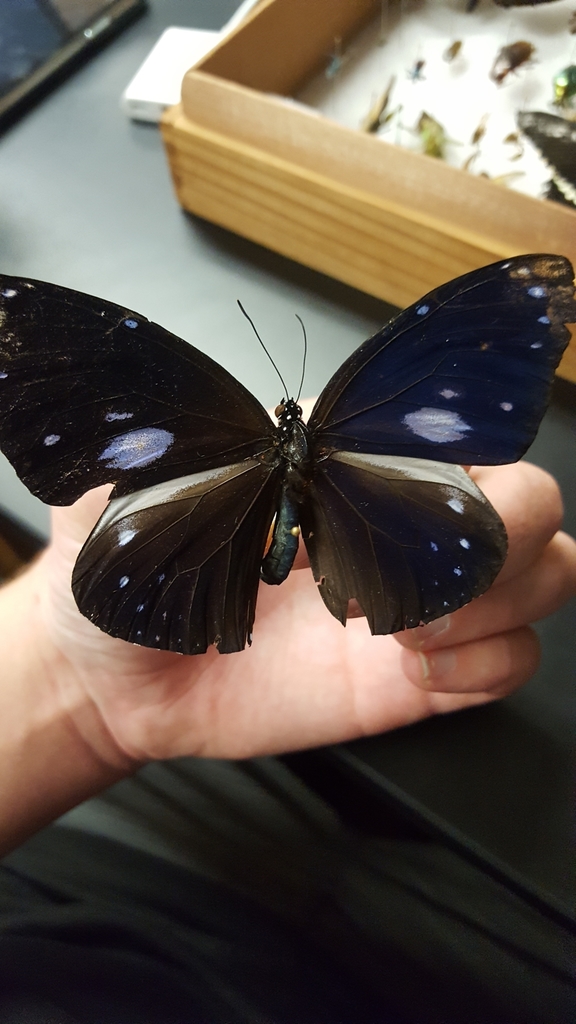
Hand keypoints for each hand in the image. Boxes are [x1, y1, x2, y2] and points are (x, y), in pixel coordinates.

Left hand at [34, 448, 575, 765]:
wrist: (110, 677)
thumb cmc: (125, 574)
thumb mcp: (137, 487)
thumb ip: (189, 445)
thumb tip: (245, 421)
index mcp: (344, 465)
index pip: (461, 432)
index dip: (462, 460)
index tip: (392, 498)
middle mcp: (397, 525)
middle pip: (532, 503)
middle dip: (505, 536)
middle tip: (417, 574)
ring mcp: (415, 603)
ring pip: (547, 576)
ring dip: (503, 601)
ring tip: (410, 629)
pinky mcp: (413, 678)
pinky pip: (511, 664)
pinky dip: (487, 666)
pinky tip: (415, 670)